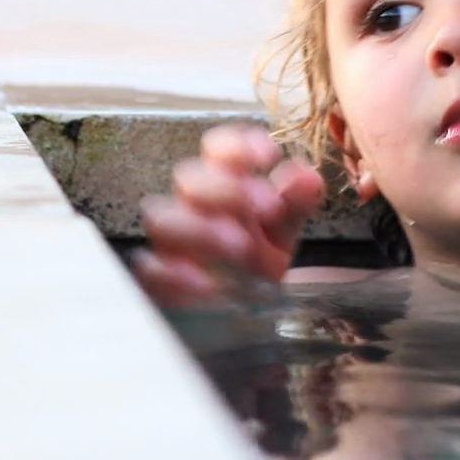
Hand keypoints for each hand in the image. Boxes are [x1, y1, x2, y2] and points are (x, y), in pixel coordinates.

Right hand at [133, 124, 325, 307]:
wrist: (241, 314)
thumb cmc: (257, 260)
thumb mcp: (282, 231)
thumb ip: (294, 204)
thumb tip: (307, 177)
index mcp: (220, 184)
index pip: (216, 149)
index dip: (237, 145)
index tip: (270, 154)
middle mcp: (190, 207)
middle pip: (189, 178)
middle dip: (228, 188)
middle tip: (269, 207)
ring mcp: (171, 242)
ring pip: (163, 218)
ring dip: (203, 228)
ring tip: (242, 245)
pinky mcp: (160, 280)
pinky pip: (151, 270)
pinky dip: (176, 274)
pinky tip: (210, 285)